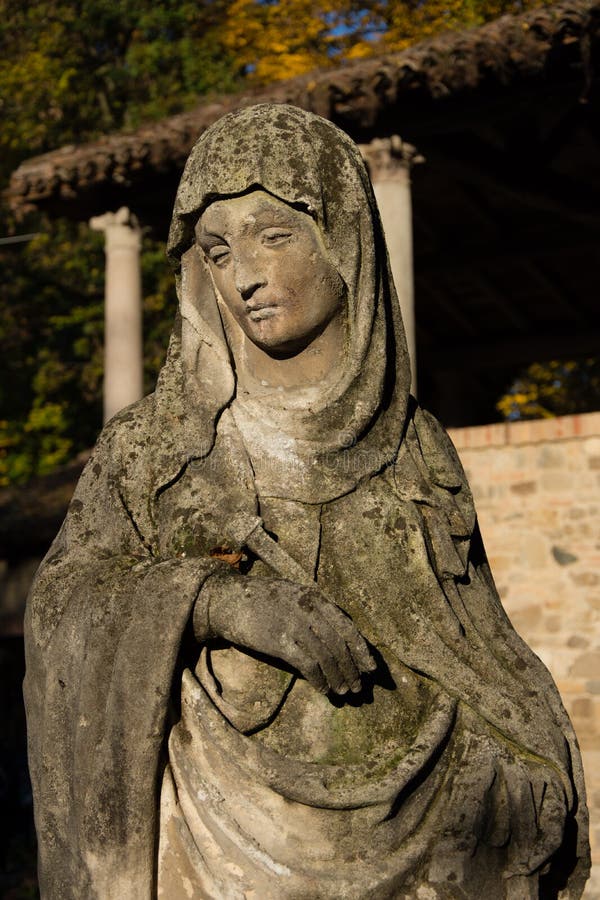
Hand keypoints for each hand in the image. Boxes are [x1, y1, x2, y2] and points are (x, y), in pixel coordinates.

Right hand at [195, 575, 375, 695]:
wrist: (225, 600)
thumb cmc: (259, 600)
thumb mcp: (291, 595)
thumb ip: (313, 609)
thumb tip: (337, 633)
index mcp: (314, 598)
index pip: (347, 626)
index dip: (361, 649)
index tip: (371, 667)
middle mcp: (308, 609)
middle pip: (340, 644)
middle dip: (353, 668)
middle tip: (360, 687)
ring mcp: (294, 624)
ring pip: (327, 656)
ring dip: (339, 677)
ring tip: (344, 692)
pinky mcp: (279, 641)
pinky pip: (308, 665)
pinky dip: (320, 680)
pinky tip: (324, 690)